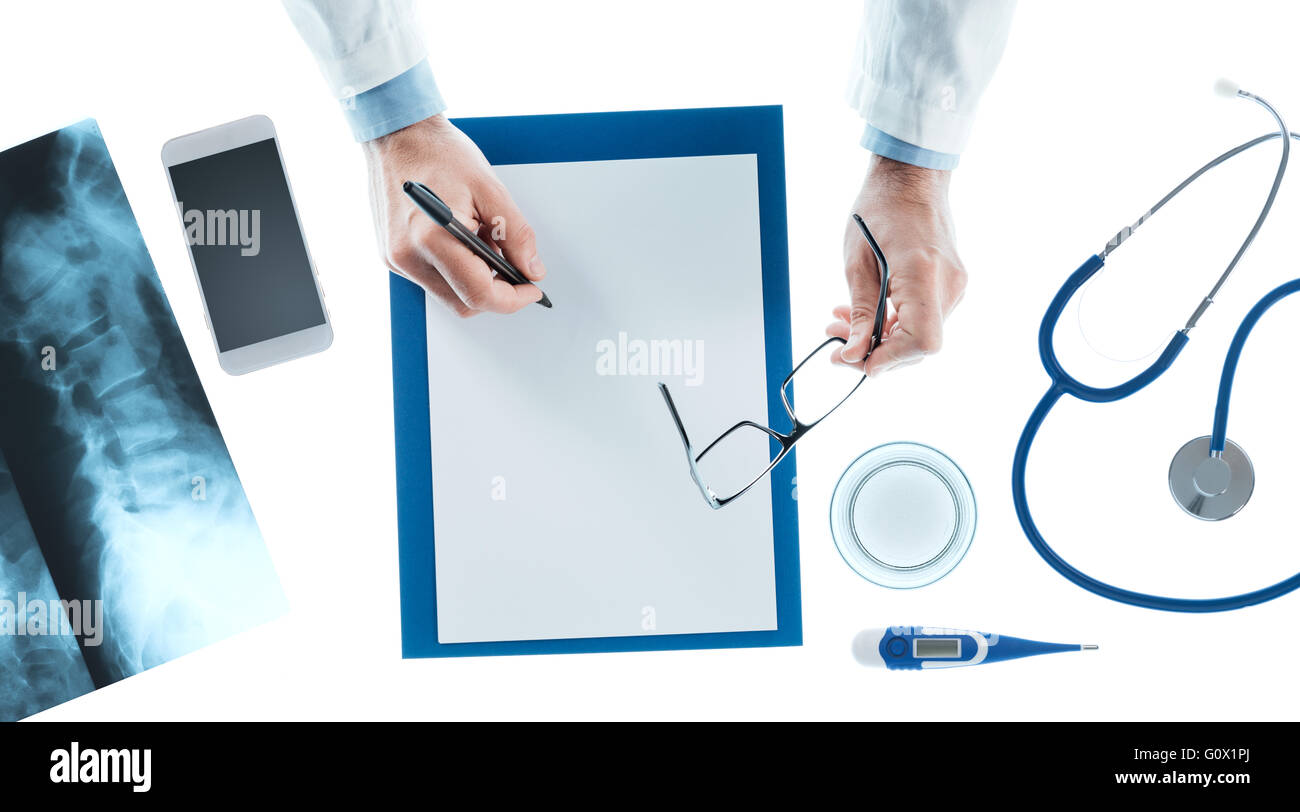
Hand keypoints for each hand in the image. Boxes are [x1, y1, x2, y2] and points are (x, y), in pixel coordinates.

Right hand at [364, 114, 546, 315]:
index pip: (479, 294)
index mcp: (432, 237)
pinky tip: (463, 242)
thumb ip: (516, 235)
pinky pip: (432, 280)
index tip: (532, 289)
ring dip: (474, 281)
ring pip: (448, 294)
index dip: (513, 299)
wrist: (398, 135)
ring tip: (484, 243)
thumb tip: (531, 269)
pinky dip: (455, 271)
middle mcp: (407, 256)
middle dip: (495, 293)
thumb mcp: (491, 189)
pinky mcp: (392, 256)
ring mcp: (396, 259)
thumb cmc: (438, 153)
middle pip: (463, 304)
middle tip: (515, 269)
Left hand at [828, 156, 966, 375]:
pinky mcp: (951, 284)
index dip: (891, 359)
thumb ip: (860, 312)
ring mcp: (954, 285)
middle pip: (920, 344)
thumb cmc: (880, 209)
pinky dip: (894, 322)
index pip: (921, 340)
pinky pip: (924, 317)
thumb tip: (854, 354)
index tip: (859, 361)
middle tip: (837, 342)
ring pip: (920, 334)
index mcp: (923, 273)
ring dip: (881, 337)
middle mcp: (948, 283)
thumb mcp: (856, 262)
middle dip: (877, 351)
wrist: (911, 179)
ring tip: (842, 322)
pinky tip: (866, 312)